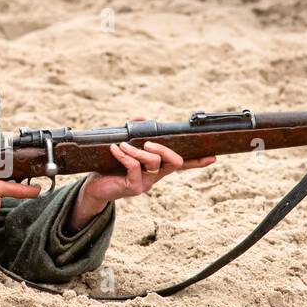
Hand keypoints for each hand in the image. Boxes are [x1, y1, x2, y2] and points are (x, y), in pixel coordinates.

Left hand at [68, 139, 214, 231]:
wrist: (93, 188)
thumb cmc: (109, 167)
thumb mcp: (122, 148)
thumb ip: (133, 134)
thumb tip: (140, 118)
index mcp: (157, 168)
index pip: (181, 164)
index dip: (197, 161)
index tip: (213, 157)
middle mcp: (155, 176)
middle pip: (174, 162)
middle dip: (164, 149)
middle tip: (148, 143)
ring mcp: (146, 183)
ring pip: (153, 162)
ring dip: (137, 150)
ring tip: (122, 145)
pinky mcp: (133, 188)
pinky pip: (133, 168)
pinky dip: (124, 156)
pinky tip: (114, 149)